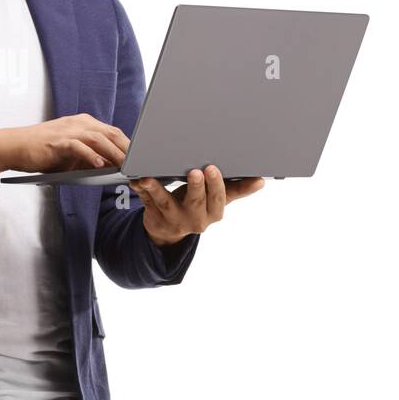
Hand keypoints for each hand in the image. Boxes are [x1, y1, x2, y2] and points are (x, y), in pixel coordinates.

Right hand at [0, 114, 129, 173]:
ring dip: (114, 153)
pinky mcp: (58, 141)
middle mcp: (79, 123)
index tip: (141, 158)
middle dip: (127, 149)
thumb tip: (110, 168)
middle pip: (110, 133)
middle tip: (140, 164)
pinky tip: (100, 165)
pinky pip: (79, 147)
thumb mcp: (70, 153)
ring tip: (126, 166)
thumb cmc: (42, 151)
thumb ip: (89, 156)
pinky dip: (91, 156)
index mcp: (84, 123)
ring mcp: (68, 130)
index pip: (113, 132)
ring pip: (98, 139)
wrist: (15, 146)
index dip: (128, 144)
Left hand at [131, 166, 264, 244]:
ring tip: (153, 177)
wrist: (170, 230)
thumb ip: (237, 189)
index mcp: (213, 212)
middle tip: (195, 171)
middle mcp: (195, 219)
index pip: (218, 199)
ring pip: (166, 202)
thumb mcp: (217, 200)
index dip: (216, 185)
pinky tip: (138, 179)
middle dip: (196, 186)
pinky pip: (147, 202)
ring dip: (159, 189)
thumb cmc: (197, 205)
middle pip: (196, 201)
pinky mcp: (154, 217)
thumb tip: (261, 181)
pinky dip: (142, 190)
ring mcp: (173, 219)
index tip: (213, 169)